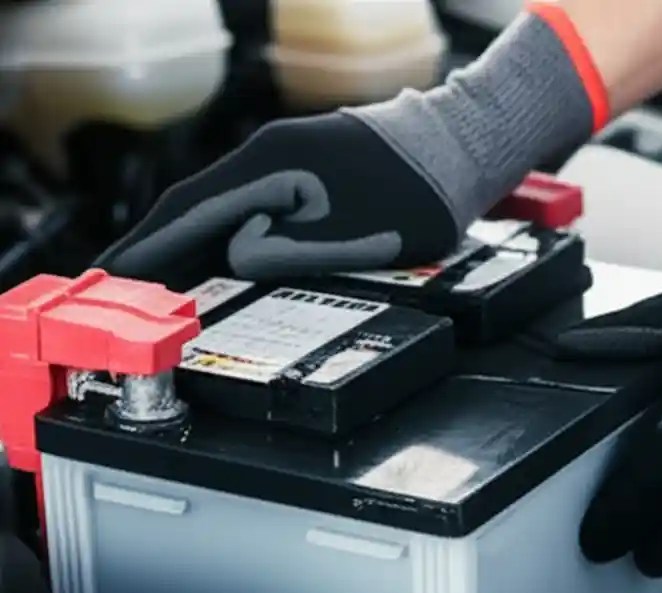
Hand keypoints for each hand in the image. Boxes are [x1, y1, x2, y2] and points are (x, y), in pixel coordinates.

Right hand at [96, 9, 599, 288]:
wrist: (466, 147)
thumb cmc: (421, 195)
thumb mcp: (359, 236)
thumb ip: (292, 250)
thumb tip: (238, 254)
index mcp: (274, 165)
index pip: (191, 209)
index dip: (149, 246)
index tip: (112, 277)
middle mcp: (272, 154)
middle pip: (199, 207)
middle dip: (159, 251)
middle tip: (120, 293)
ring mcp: (291, 159)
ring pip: (227, 208)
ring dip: (193, 245)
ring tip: (158, 287)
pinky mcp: (311, 171)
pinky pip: (255, 206)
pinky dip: (231, 235)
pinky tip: (222, 263)